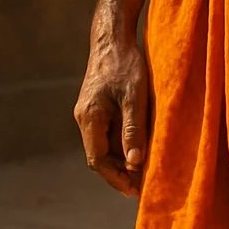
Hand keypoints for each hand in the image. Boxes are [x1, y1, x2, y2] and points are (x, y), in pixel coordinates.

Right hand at [74, 29, 149, 196]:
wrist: (112, 38)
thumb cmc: (125, 64)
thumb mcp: (134, 97)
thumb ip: (133, 129)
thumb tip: (134, 162)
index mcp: (90, 117)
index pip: (97, 159)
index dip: (115, 177)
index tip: (134, 190)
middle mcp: (85, 118)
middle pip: (99, 156)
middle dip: (119, 173)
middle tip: (142, 187)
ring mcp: (90, 113)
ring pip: (103, 145)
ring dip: (121, 160)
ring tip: (143, 173)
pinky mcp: (97, 107)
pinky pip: (108, 133)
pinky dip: (121, 145)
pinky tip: (138, 150)